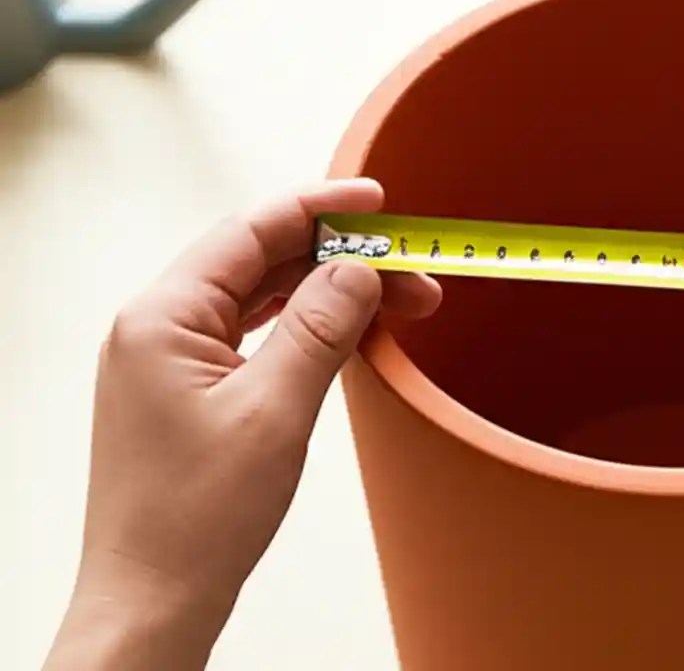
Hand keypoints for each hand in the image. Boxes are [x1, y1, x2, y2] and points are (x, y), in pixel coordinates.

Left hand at [44, 179, 440, 669]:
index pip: (251, 233)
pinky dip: (306, 329)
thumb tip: (356, 268)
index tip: (378, 200)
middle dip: (341, 260)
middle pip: (261, 263)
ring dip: (329, 295)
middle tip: (413, 272)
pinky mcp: (190, 393)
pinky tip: (349, 332)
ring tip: (398, 303)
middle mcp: (159, 328)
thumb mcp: (274, 412)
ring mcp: (171, 361)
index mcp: (162, 318)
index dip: (320, 209)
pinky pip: (256, 337)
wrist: (154, 600)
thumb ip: (318, 328)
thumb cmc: (195, 519)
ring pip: (262, 300)